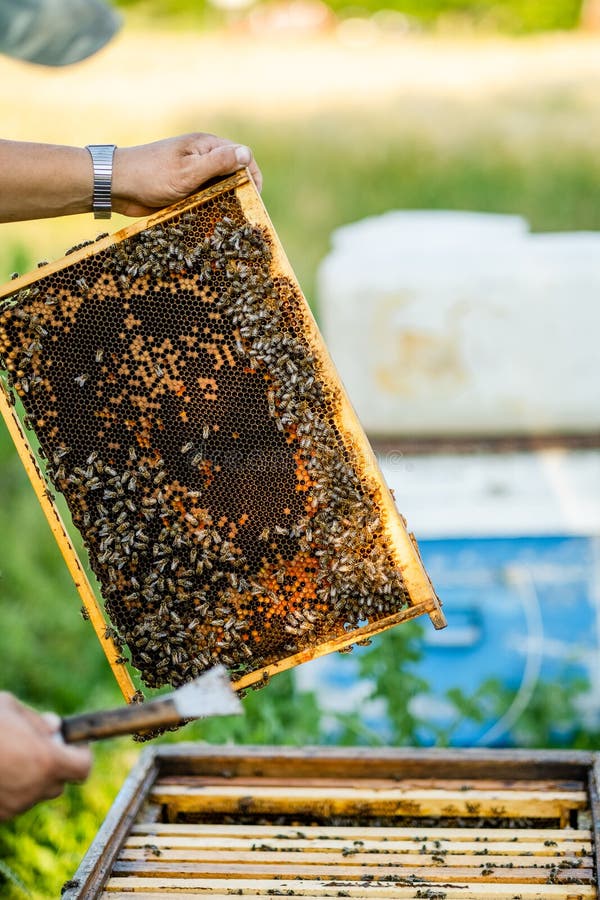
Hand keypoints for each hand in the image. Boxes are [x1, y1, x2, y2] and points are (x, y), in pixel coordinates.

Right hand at [0, 693, 91, 820]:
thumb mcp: (10, 707)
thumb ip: (37, 720)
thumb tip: (55, 728)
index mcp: (46, 760)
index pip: (83, 768)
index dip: (81, 754)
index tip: (72, 743)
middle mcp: (34, 788)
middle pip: (59, 783)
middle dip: (54, 765)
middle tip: (37, 746)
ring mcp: (13, 806)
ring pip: (35, 793)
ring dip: (31, 777)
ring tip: (8, 756)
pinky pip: (13, 802)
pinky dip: (11, 789)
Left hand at [112, 133, 262, 216]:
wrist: (115, 186)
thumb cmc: (150, 175)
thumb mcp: (188, 171)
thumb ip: (217, 163)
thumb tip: (247, 153)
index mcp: (205, 146)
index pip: (241, 155)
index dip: (252, 175)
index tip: (255, 197)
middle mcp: (202, 158)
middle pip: (233, 173)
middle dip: (241, 192)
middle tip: (246, 214)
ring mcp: (193, 175)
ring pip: (220, 189)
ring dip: (226, 203)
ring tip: (232, 223)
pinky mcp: (184, 191)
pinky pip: (205, 200)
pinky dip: (211, 209)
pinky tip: (215, 223)